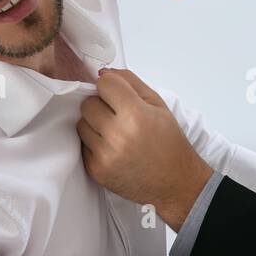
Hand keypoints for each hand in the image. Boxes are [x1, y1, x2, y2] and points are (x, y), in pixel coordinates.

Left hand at [77, 68, 211, 227]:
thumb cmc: (168, 141)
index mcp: (136, 115)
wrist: (174, 181)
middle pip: (88, 103)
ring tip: (114, 132)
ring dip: (94, 124)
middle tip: (117, 115)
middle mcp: (118, 135)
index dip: (110, 86)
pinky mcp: (96, 171)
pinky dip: (94, 144)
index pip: (104, 84)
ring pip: (81, 124)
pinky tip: (112, 148)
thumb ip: (131, 83)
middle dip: (100, 105)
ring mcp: (105, 155)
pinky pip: (82, 145)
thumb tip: (103, 73)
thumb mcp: (158, 105)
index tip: (117, 94)